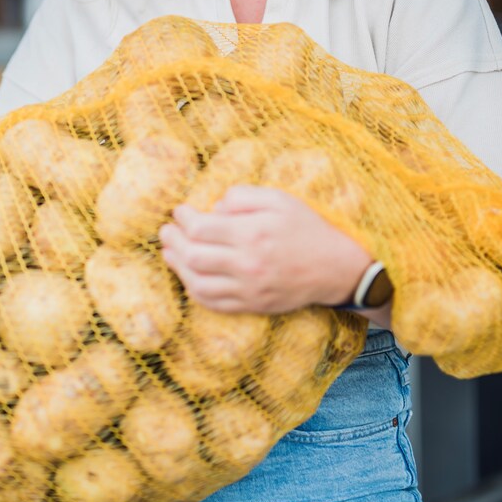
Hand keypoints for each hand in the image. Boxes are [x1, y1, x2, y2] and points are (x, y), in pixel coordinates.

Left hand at [159, 185, 371, 312]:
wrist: (335, 268)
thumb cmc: (306, 227)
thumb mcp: (279, 199)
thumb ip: (243, 196)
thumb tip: (214, 207)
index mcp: (252, 233)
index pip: (201, 228)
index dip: (183, 218)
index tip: (180, 211)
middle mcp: (247, 264)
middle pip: (193, 256)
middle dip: (172, 241)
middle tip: (166, 230)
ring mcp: (248, 289)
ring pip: (198, 284)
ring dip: (178, 267)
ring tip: (170, 252)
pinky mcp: (252, 305)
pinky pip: (213, 304)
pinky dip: (194, 290)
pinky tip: (189, 276)